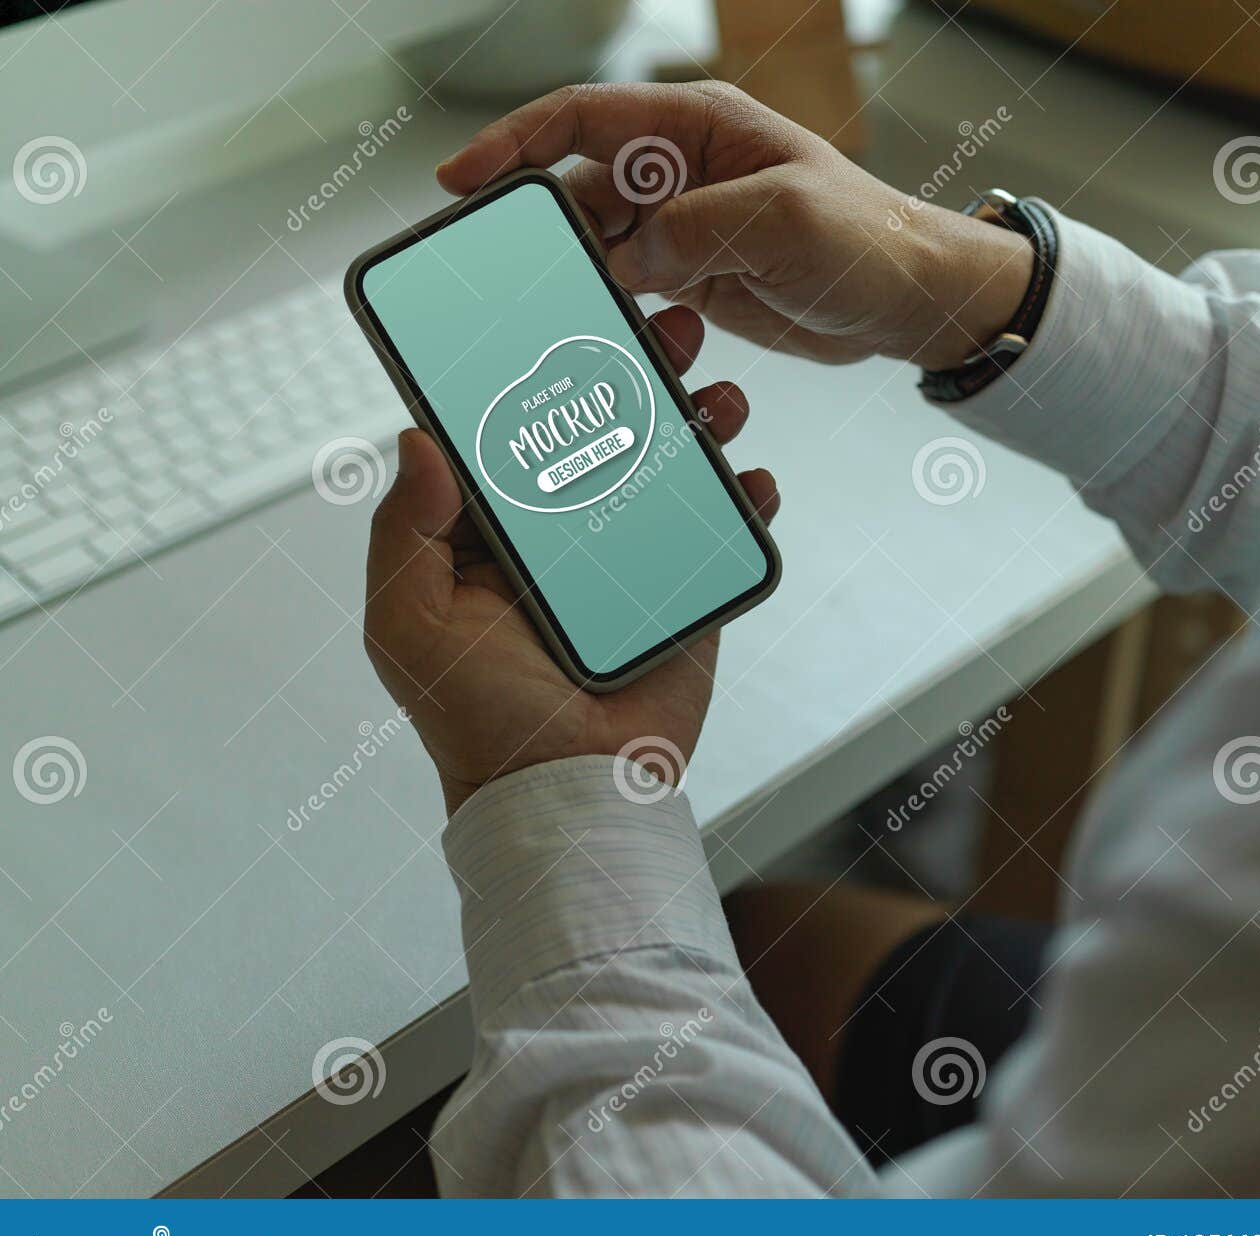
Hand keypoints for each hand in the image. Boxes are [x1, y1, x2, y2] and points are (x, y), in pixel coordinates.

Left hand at [363, 306, 777, 816]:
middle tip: (666, 327)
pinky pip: (718, 532)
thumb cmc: (478, 719)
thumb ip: (403, 533)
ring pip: (667, 467)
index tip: (566, 313)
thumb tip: (416, 438)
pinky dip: (744, 500)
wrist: (571, 794)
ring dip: (698, 420)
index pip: (516, 428)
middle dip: (637, 371)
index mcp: (491, 530)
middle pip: (603, 429)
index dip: (540, 369)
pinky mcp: (685, 592)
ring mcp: (627, 559)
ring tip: (719, 392)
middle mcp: (561, 533)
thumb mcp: (409, 625)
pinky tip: (752, 477)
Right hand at [436, 80, 1031, 369]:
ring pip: (599, 243)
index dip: (516, 143)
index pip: (584, 119)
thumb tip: (627, 257)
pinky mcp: (692, 276)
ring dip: (576, 275)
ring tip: (550, 312)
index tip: (464, 180)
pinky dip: (610, 307)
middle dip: (540, 226)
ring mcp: (683, 225)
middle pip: (578, 186)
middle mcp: (681, 169)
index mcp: (699, 128)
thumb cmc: (866, 238)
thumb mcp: (784, 220)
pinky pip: (630, 288)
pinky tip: (597, 333)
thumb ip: (696, 228)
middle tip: (501, 273)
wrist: (907, 299)